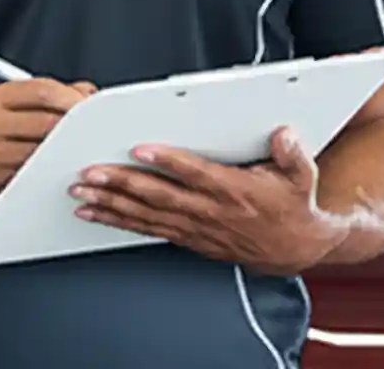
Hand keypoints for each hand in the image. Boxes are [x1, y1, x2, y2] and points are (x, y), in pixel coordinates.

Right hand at [0, 78, 96, 214]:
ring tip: (82, 152)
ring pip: (44, 150)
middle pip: (47, 121)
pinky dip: (54, 170)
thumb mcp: (11, 109)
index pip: (43, 90)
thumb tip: (87, 91)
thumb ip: (49, 97)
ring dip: (68, 151)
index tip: (91, 107)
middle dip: (76, 127)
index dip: (72, 98)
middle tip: (95, 132)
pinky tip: (63, 169)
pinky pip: (36, 173)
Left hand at [71, 127, 348, 274]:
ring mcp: (195, 228)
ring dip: (111, 204)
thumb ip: (292, 153)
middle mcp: (209, 211)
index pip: (195, 174)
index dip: (168, 161)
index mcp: (234, 190)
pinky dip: (119, 222)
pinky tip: (95, 214)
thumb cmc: (292, 206)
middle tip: (90, 173)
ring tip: (81, 193)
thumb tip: (283, 134)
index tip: (141, 149)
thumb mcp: (302, 176)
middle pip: (158, 196)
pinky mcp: (187, 238)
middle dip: (120, 184)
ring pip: (146, 216)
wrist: (295, 248)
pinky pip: (147, 230)